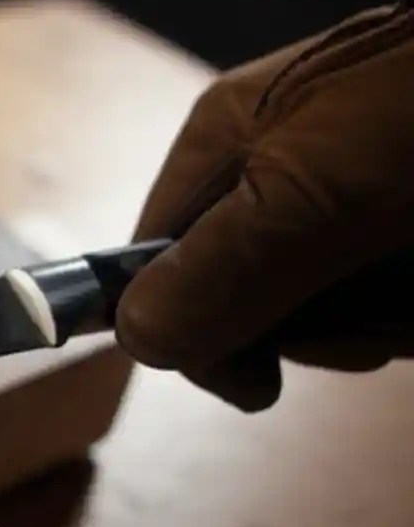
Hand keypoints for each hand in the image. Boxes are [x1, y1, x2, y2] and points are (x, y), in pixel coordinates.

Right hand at [116, 0, 413, 410]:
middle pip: (245, 300)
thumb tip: (139, 341)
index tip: (252, 378)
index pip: (154, 266)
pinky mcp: (399, 233)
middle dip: (312, 329)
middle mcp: (276, 177)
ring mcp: (348, 205)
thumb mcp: (313, 193)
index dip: (190, 328)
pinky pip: (389, 304)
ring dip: (382, 322)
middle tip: (365, 319)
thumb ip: (219, 269)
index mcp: (224, 149)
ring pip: (329, 312)